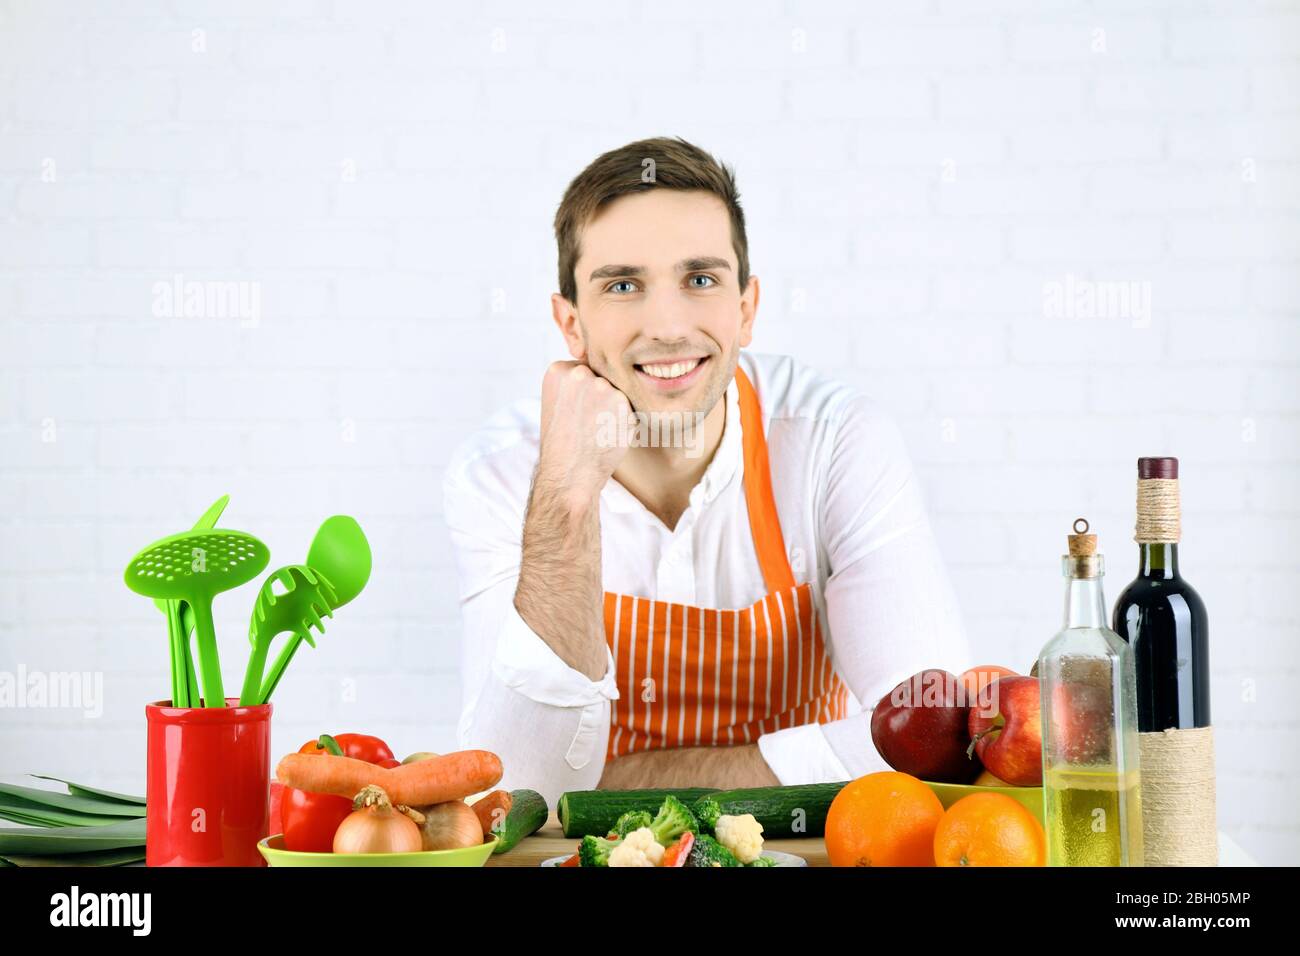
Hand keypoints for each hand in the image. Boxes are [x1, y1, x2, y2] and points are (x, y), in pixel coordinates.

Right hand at [537, 361, 633, 504]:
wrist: (568, 474)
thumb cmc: (562, 441)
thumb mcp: (557, 401)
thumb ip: (576, 380)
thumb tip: (603, 366)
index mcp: (558, 370)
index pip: (585, 370)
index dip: (583, 394)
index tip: (574, 411)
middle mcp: (580, 373)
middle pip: (603, 378)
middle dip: (599, 398)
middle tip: (584, 423)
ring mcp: (603, 388)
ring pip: (617, 393)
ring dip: (613, 409)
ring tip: (594, 429)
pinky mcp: (624, 404)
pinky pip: (630, 408)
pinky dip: (624, 422)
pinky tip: (607, 434)